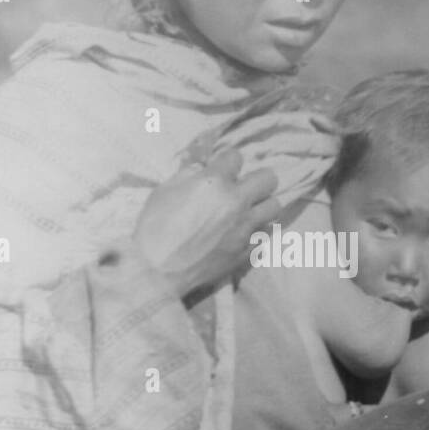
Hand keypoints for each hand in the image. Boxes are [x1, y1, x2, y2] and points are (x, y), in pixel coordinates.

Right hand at [133, 148, 278, 296]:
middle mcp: (237, 202)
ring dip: (261, 205)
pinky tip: (241, 233)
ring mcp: (246, 228)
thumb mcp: (164, 191)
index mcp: (215, 183)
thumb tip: (202, 169)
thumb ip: (188, 175)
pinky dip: (256, 230)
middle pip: (268, 179)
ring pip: (274, 207)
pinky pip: (265, 234)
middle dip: (256, 179)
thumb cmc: (154, 229)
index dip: (227, 161)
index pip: (236, 156)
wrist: (158, 272)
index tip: (221, 169)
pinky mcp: (247, 251)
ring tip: (247, 211)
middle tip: (242, 188)